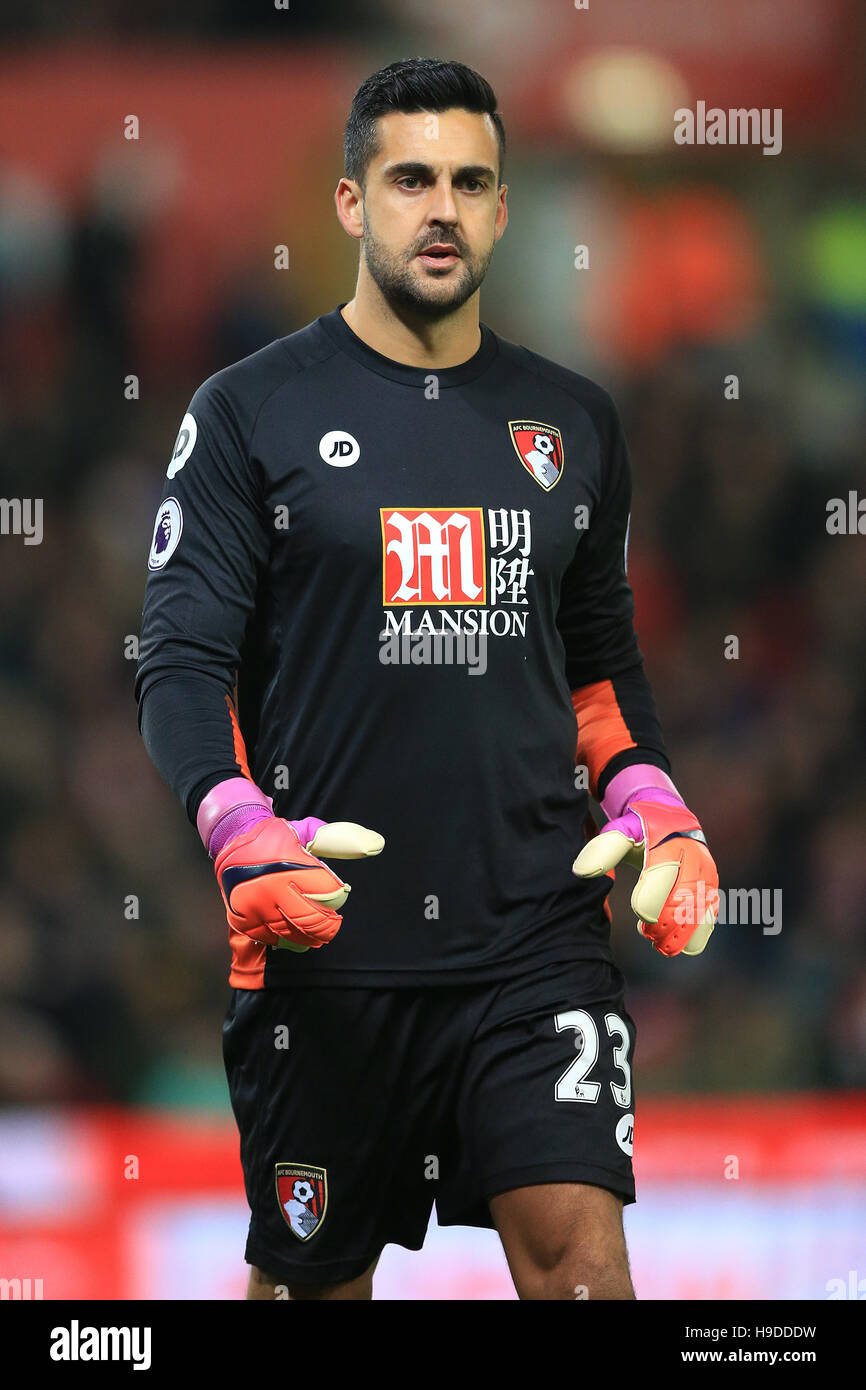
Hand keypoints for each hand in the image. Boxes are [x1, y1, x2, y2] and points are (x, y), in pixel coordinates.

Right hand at [214, 815, 384, 951]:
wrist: (232, 839)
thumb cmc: (277, 836)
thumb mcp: (307, 831)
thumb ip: (340, 839)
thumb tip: (377, 844)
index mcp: (292, 864)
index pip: (328, 892)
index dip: (338, 897)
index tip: (340, 895)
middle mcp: (273, 887)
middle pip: (311, 920)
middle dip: (327, 927)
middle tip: (333, 926)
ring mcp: (256, 905)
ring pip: (291, 934)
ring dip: (309, 938)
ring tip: (318, 936)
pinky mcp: (242, 917)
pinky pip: (269, 939)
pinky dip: (285, 941)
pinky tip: (295, 937)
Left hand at [572, 793, 717, 956]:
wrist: (671, 819)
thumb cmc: (641, 828)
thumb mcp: (621, 831)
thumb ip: (603, 850)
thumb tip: (581, 871)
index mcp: (671, 846)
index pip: (662, 879)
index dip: (650, 902)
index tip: (640, 915)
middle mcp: (695, 862)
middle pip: (685, 902)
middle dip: (666, 925)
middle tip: (646, 934)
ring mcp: (706, 877)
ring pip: (701, 914)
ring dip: (681, 936)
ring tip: (659, 945)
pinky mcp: (710, 890)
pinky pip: (709, 917)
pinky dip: (694, 936)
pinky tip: (677, 944)